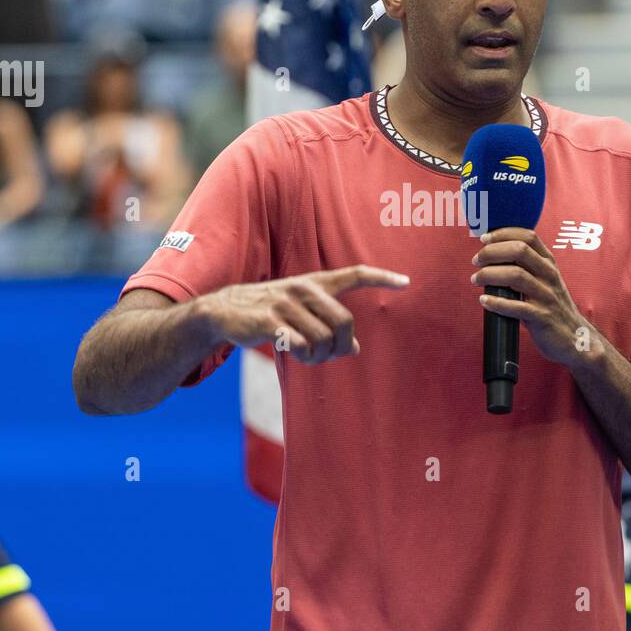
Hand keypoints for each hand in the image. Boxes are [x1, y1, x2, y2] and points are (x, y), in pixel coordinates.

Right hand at [201, 265, 409, 364]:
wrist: (223, 311)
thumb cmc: (270, 313)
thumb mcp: (301, 315)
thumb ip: (328, 326)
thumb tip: (354, 349)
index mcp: (315, 283)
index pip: (354, 274)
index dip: (382, 278)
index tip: (407, 282)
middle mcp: (303, 289)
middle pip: (343, 323)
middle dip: (340, 346)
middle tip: (327, 356)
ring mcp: (285, 303)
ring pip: (323, 339)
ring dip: (319, 356)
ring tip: (307, 356)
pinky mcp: (269, 321)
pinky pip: (300, 346)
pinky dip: (303, 356)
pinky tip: (294, 353)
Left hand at [471, 228, 591, 368]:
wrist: (575, 337)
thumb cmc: (552, 307)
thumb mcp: (545, 280)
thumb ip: (526, 266)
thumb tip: (494, 255)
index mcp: (549, 263)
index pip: (528, 236)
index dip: (503, 234)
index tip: (484, 239)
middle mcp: (549, 275)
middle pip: (519, 250)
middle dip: (492, 252)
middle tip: (476, 261)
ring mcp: (546, 296)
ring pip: (515, 275)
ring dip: (489, 275)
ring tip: (476, 279)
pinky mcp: (542, 317)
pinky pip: (516, 307)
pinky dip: (496, 302)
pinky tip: (484, 300)